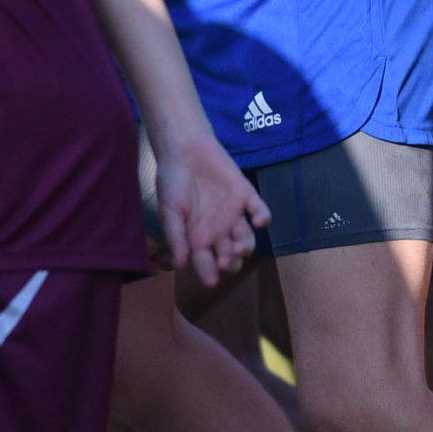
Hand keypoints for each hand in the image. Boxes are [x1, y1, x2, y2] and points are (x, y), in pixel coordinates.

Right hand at [153, 132, 266, 284]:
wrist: (185, 150)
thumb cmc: (173, 182)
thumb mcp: (169, 210)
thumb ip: (176, 236)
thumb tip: (178, 265)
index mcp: (198, 237)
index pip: (205, 261)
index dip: (208, 272)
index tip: (211, 281)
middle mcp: (219, 230)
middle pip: (230, 255)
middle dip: (229, 261)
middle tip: (224, 261)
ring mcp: (234, 214)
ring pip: (246, 238)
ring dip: (245, 246)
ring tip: (238, 247)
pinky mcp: (246, 196)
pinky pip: (259, 210)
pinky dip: (262, 216)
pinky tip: (258, 221)